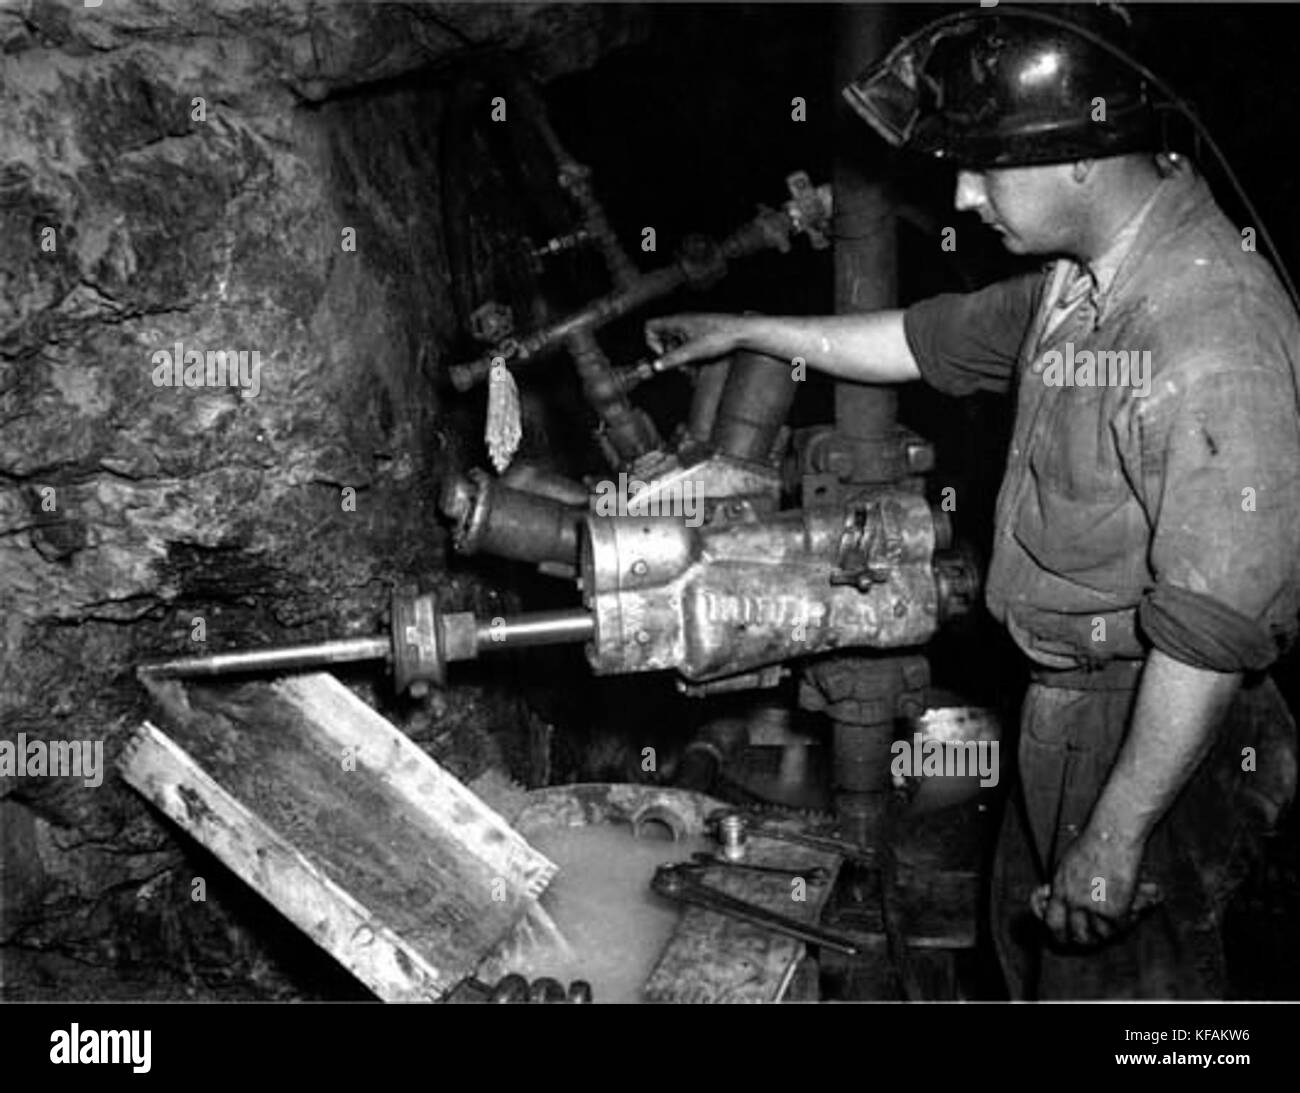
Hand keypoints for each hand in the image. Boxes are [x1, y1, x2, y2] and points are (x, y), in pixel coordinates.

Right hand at [644, 313, 743, 370]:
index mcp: (676, 321)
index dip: (651, 342)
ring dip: (680, 355)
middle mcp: (682, 321)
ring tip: (691, 364)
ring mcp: (692, 325)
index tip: (663, 354)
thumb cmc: (720, 336)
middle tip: (679, 362)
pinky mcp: (701, 331)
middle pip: (662, 337)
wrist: (741, 331)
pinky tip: (699, 359)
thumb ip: (672, 359)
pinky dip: (689, 352)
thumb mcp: (692, 352)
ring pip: (676, 341)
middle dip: (668, 353)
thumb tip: (656, 366)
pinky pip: (688, 342)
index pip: (650, 327)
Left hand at [1033, 826, 1145, 947]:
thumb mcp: (1067, 865)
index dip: (1058, 932)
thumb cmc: (1091, 844)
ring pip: (1100, 935)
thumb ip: (1064, 887)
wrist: (1112, 836)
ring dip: (1107, 929)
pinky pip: (1119, 927)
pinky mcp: (1115, 910)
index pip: (1052, 922)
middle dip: (1083, 939)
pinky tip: (1130, 912)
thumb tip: (1063, 902)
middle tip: (1091, 937)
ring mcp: (1094, 907)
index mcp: (1059, 890)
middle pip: (1076, 936)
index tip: (1063, 934)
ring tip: (1113, 920)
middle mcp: (1074, 902)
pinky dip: (1126, 922)